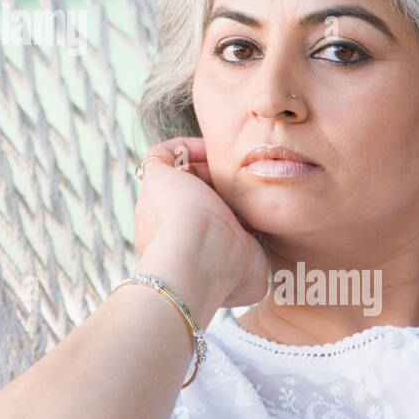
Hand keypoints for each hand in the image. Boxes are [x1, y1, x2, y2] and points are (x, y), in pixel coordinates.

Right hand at [133, 137, 268, 309]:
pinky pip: (162, 155)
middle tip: (243, 184)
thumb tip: (264, 254)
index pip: (202, 226)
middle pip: (189, 200)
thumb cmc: (227, 270)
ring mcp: (154, 204)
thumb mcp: (253, 271)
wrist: (199, 255)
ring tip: (230, 163)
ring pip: (176, 179)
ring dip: (202, 168)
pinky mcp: (154, 180)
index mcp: (184, 252)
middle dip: (216, 189)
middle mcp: (163, 230)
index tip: (251, 211)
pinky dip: (184, 147)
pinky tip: (210, 148)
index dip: (227, 214)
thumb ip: (256, 257)